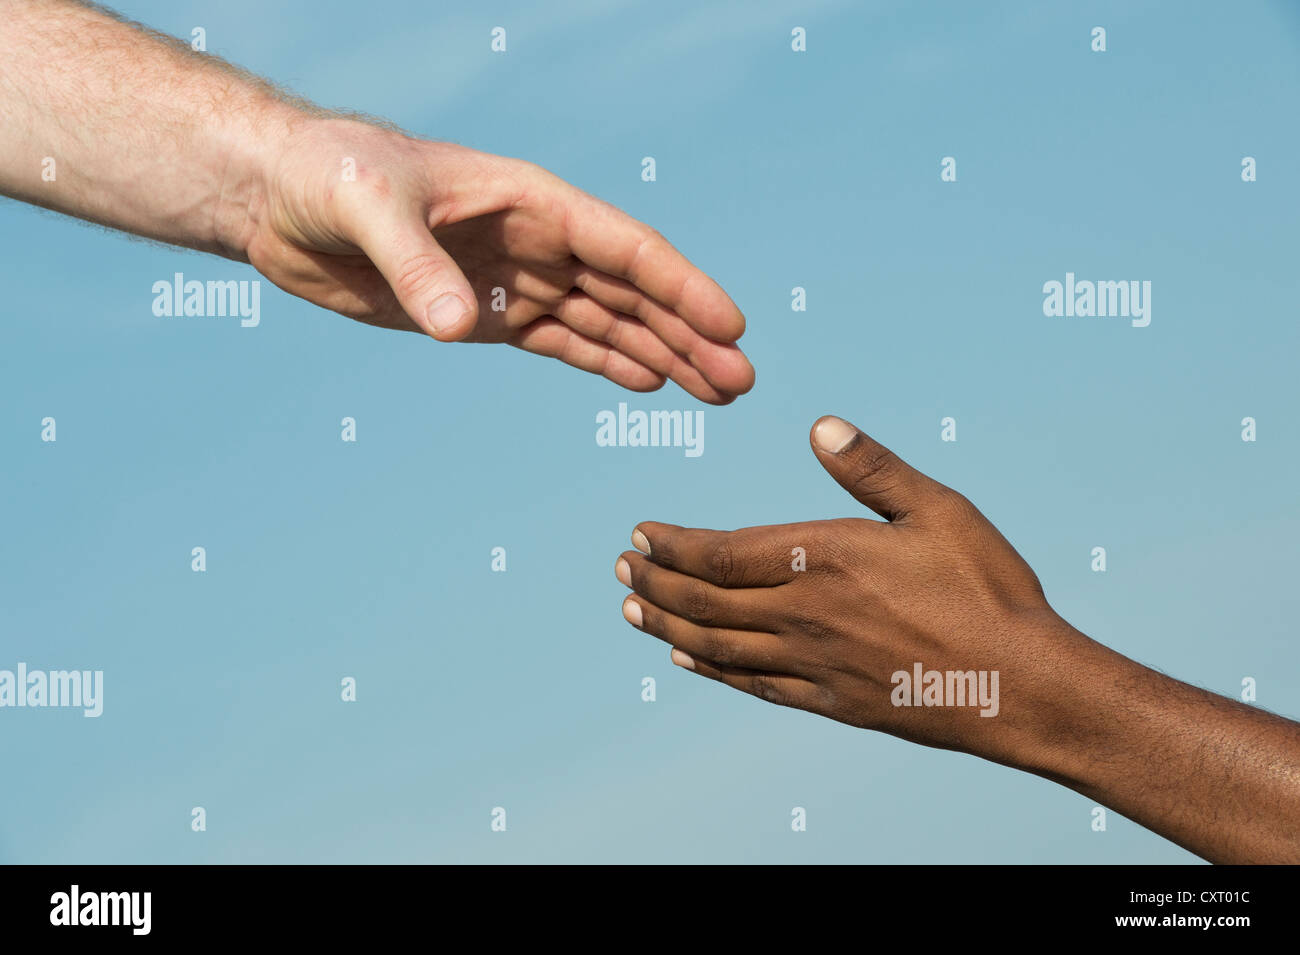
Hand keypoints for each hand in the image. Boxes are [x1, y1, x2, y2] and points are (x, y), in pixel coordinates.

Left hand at [238, 117, 753, 403]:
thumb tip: (463, 326)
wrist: (281, 198)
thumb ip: (416, 263)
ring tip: (716, 393)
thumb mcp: (367, 206)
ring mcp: (516, 276)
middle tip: (742, 382)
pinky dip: (606, 361)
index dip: (681, 286)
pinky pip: (563, 338)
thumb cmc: (327, 174)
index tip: (731, 326)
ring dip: (662, 354)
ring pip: (608, 319)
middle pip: (631, 291)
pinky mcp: (487, 311)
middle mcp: (536, 239)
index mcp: (529, 200)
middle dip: (689, 334)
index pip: (623, 246)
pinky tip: (647, 383)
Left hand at [615, 414, 1096, 765]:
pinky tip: (689, 661)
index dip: (674, 545)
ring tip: (634, 610)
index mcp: (824, 558)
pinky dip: (713, 670)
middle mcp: (805, 614)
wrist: (1021, 686)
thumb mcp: (939, 510)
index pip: (722, 552)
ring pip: (718, 645)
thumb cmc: (987, 590)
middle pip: (706, 600)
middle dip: (657, 582)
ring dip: (669, 624)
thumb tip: (819, 426)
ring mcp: (814, 664)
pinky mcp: (832, 703)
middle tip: (622, 568)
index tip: (640, 534)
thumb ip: (872, 469)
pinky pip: (754, 685)